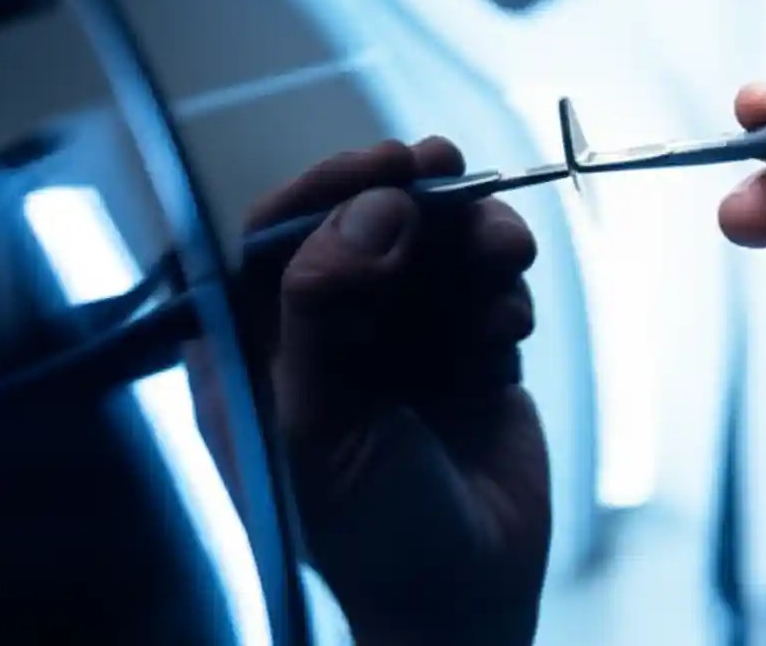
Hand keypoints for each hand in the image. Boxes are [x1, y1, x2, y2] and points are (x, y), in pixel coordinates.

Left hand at [245, 138, 548, 645]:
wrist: (468, 601)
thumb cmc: (369, 531)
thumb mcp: (319, 421)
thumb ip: (324, 306)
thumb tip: (370, 207)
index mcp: (258, 354)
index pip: (274, 242)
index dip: (324, 190)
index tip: (383, 164)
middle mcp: (326, 341)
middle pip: (366, 233)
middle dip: (412, 201)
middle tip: (449, 166)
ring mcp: (399, 349)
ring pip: (434, 257)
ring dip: (472, 243)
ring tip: (505, 250)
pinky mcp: (464, 361)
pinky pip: (483, 300)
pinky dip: (500, 302)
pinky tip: (506, 335)